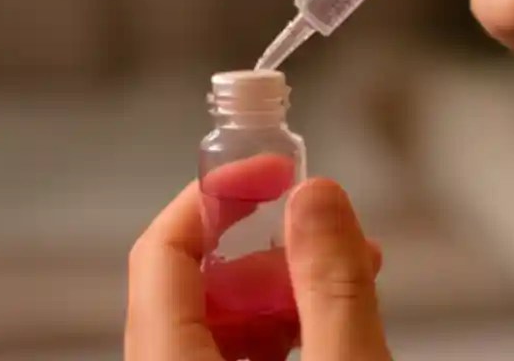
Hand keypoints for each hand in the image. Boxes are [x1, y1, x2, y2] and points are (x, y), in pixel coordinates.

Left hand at [125, 174, 390, 360]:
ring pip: (213, 332)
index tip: (276, 172)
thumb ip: (331, 289)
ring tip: (352, 288)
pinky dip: (275, 342)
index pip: (160, 252)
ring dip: (278, 298)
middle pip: (189, 291)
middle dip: (267, 254)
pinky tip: (329, 332)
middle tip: (337, 240)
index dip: (215, 197)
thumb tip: (314, 197)